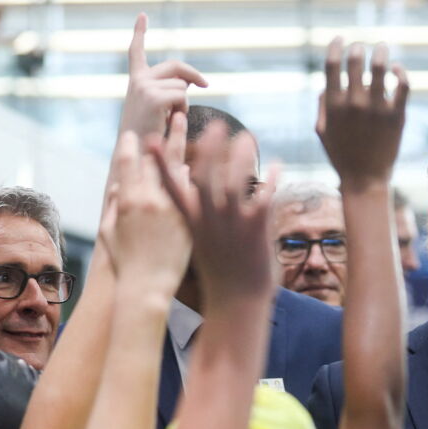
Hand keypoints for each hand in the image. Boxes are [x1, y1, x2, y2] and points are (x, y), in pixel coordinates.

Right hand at [103, 129, 192, 291]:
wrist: (149, 288)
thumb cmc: (126, 264)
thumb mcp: (110, 234)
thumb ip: (113, 207)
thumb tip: (116, 187)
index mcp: (128, 200)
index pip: (128, 162)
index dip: (131, 144)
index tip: (135, 133)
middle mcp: (151, 200)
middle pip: (160, 157)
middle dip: (167, 133)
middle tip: (176, 114)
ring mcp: (175, 209)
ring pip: (185, 168)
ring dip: (193, 146)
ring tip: (205, 132)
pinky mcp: (193, 220)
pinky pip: (202, 191)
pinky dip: (207, 174)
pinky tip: (217, 159)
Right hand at [118, 14, 207, 142]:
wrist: (135, 153)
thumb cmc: (149, 136)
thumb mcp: (156, 109)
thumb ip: (168, 91)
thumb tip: (189, 81)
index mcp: (136, 80)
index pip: (136, 52)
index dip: (139, 32)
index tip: (142, 15)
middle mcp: (138, 80)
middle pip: (175, 66)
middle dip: (193, 75)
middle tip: (205, 84)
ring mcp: (144, 86)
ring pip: (182, 86)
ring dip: (185, 102)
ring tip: (171, 118)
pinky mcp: (152, 97)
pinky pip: (182, 96)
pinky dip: (183, 109)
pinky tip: (171, 120)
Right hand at [151, 123, 278, 302]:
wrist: (236, 304)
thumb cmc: (213, 280)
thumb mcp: (187, 250)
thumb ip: (180, 227)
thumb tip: (152, 207)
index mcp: (189, 223)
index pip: (170, 187)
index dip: (158, 162)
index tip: (150, 139)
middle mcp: (209, 218)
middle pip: (206, 173)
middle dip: (209, 145)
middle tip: (216, 124)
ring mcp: (233, 222)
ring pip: (236, 178)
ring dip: (242, 154)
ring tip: (247, 137)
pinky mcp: (256, 228)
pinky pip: (265, 194)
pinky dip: (271, 179)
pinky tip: (277, 167)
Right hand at [317, 39, 408, 189]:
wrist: (365, 180)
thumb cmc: (342, 155)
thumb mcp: (323, 131)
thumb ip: (323, 104)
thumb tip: (328, 82)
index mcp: (334, 105)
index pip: (332, 63)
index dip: (336, 46)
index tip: (340, 40)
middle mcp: (355, 103)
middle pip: (356, 60)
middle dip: (358, 48)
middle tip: (361, 47)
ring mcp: (377, 108)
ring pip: (381, 66)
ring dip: (381, 52)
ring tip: (382, 48)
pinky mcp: (397, 115)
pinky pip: (403, 84)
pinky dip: (400, 71)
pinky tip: (396, 69)